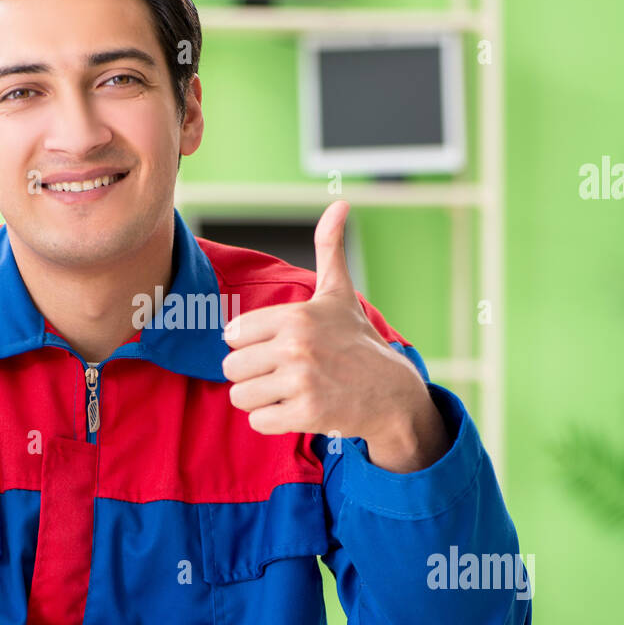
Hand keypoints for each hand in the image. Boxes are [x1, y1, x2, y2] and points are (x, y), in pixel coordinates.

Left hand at [221, 200, 447, 471]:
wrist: (393, 393)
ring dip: (259, 399)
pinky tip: (295, 409)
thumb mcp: (340, 294)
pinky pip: (258, 422)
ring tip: (286, 391)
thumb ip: (329, 249)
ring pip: (240, 396)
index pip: (233, 335)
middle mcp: (296, 347)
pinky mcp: (306, 414)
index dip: (250, 345)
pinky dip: (271, 420)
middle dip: (250, 375)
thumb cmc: (358, 342)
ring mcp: (301, 382)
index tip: (275, 347)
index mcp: (295, 316)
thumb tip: (339, 202)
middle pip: (231, 368)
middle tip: (278, 374)